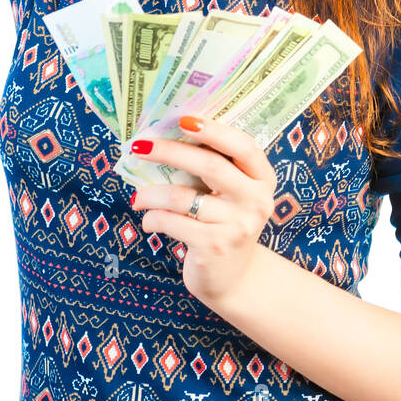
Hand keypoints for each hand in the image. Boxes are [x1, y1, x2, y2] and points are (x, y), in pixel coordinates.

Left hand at [129, 115, 276, 309]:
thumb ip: (215, 169)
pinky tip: (148, 220)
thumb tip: (166, 136)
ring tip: (138, 196)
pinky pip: (173, 222)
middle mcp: (256, 200)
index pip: (243, 146)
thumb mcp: (232, 196)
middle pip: (209, 164)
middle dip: (169, 151)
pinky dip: (153, 218)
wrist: (234, 280)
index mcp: (262, 179)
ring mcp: (237, 225)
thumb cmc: (224, 225)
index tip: (184, 120)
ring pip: (183, 196)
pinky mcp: (214, 246)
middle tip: (139, 146)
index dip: (214, 130)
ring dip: (151, 193)